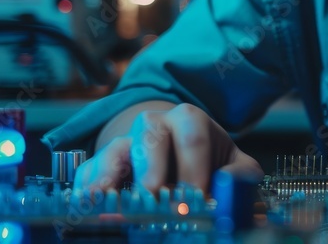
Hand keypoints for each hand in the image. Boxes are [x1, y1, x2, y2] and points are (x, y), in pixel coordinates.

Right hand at [73, 103, 262, 193]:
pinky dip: (87, 190)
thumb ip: (240, 175)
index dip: (194, 165)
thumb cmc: (211, 164)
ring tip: (111, 201)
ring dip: (113, 176)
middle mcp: (155, 125)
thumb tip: (229, 187)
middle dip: (153, 165)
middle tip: (157, 193)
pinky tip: (87, 207)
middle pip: (150, 134)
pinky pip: (90, 172)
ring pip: (115, 149)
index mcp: (189, 120)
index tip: (198, 194)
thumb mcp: (235, 166)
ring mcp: (127, 143)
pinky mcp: (105, 166)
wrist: (184, 162)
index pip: (192, 135)